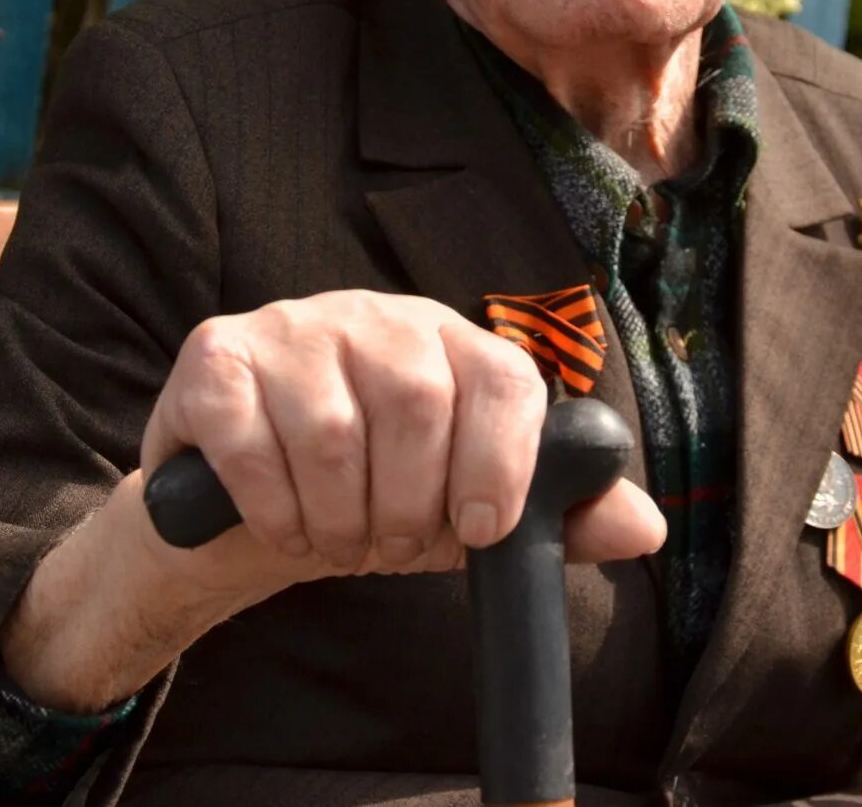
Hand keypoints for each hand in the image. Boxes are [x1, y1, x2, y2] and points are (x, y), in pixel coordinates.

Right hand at [140, 290, 665, 585]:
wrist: (251, 507)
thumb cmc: (376, 496)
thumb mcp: (470, 511)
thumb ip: (557, 516)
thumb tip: (645, 528)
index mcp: (452, 342)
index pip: (502, 376)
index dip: (501, 459)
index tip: (481, 529)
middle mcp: (377, 316)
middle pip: (417, 402)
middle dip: (409, 505)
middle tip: (390, 545)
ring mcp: (293, 327)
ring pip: (332, 431)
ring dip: (337, 519)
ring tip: (337, 539)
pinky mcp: (216, 358)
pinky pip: (250, 441)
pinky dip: (270, 507)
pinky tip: (278, 522)